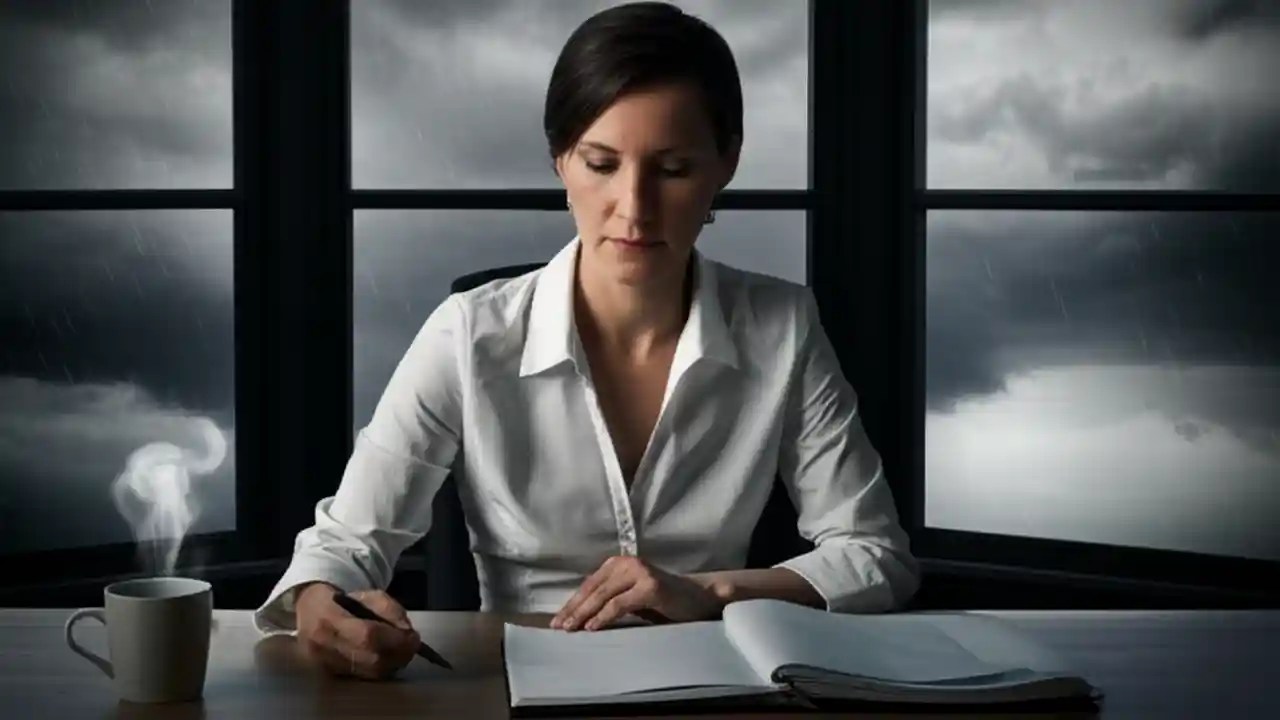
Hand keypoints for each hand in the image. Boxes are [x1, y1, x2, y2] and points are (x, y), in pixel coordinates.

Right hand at [293, 582, 419, 679]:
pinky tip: (388, 658)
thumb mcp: (367, 595)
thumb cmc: (341, 601)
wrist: (309, 612)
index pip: (367, 635)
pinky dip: (381, 669)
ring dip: (393, 664)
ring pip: (369, 672)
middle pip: (370, 659)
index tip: (414, 637)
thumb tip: (407, 633)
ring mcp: (324, 664)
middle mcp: (322, 645)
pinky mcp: (329, 675)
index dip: (396, 639)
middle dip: (399, 654)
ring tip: (402, 651)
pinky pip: (363, 676)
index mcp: (328, 618)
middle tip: (413, 646)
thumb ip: (389, 610)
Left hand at [550, 555, 724, 631]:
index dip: (572, 603)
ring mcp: (639, 572)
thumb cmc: (662, 601)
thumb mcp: (630, 598)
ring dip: (584, 614)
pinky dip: (604, 616)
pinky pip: (620, 603)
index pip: (589, 585)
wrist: (696, 598)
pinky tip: (593, 627)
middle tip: (559, 627)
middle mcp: (626, 563)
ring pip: (603, 595)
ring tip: (571, 629)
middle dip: (573, 609)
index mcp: (618, 564)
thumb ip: (610, 599)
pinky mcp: (649, 586)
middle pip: (592, 589)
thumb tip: (579, 617)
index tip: (557, 621)